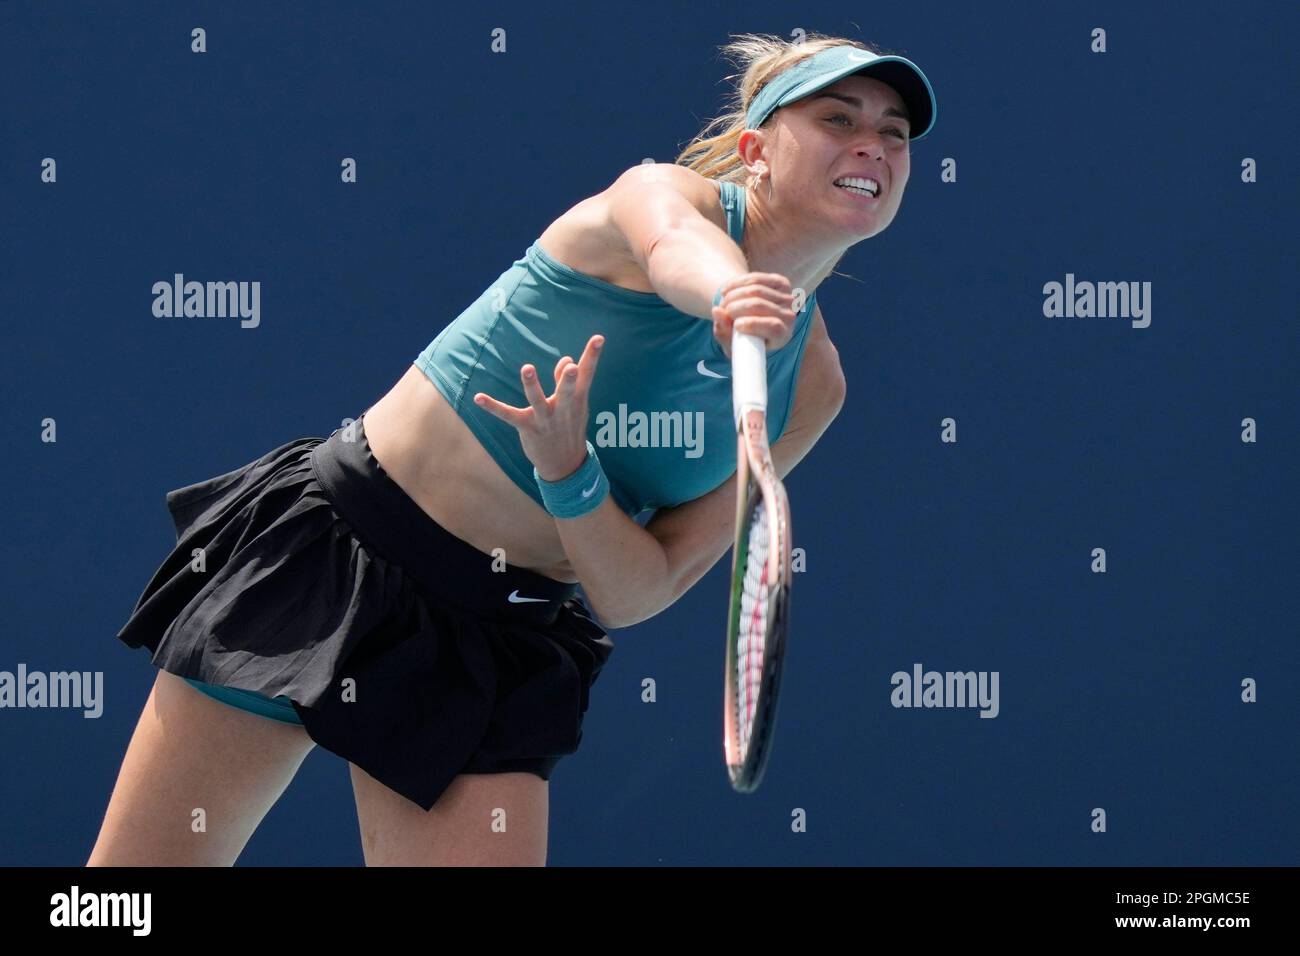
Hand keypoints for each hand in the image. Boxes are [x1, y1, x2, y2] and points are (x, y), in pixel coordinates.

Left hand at [472, 334, 604, 481]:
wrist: (565, 465)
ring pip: (538, 401)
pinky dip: (493, 407)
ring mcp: (545, 420)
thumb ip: (569, 383)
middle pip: (568, 391)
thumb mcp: (576, 406)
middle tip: (571, 368)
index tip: (598, 338)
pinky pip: (508, 415)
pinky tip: (478, 398)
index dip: (592, 356)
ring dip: (532, 385)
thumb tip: (566, 359)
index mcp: (578, 400)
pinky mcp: (527, 427)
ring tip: (528, 368)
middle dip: (569, 380)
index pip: (587, 374)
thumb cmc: (570, 428)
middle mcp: (563, 409)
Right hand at [710, 272, 798, 359]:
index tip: (736, 325)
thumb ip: (723, 332)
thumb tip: (716, 311)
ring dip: (732, 295)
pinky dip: (736, 283)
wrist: (752, 319)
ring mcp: (787, 297)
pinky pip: (755, 278)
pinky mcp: (781, 282)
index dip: (753, 324)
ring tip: (722, 303)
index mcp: (782, 336)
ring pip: (755, 290)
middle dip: (735, 307)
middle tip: (722, 312)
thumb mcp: (731, 343)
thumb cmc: (742, 337)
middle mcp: (789, 316)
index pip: (773, 326)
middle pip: (760, 305)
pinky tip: (725, 291)